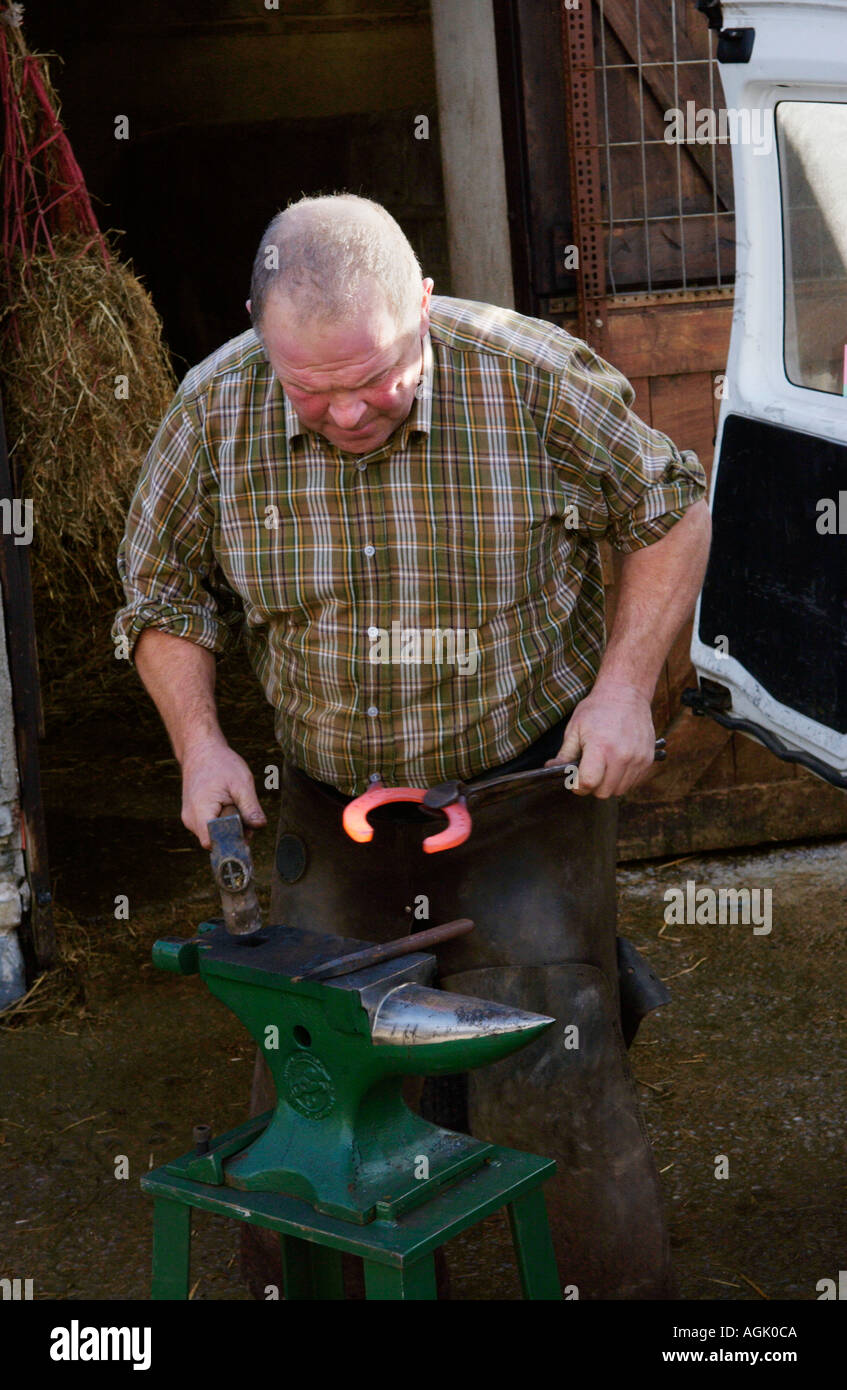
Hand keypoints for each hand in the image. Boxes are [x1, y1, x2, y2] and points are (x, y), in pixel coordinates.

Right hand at [181, 738, 267, 848]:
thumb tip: (260, 826)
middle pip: (217, 841)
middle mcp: (190, 820)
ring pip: (215, 836)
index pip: (213, 843)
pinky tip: (227, 805)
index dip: (232, 842)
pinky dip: (222, 822)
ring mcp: (190, 820)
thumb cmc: (221, 764)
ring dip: (229, 827)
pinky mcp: (193, 818)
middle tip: (245, 813)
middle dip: (235, 833)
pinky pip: (211, 828)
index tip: (247, 833)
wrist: (201, 751)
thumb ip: (250, 807)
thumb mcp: (241, 783)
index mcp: (200, 812)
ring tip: (233, 803)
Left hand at [544, 683, 655, 797]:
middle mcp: (622, 756)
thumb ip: (565, 754)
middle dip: (592, 786)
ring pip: (619, 790)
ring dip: (608, 784)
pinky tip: (616, 763)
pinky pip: (633, 782)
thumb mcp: (575, 729)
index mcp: (601, 747)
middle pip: (604, 792)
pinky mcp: (647, 760)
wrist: (627, 694)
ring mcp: (638, 759)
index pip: (589, 783)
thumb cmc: (598, 709)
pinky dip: (622, 779)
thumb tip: (551, 769)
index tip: (575, 779)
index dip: (578, 785)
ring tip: (603, 766)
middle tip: (588, 771)